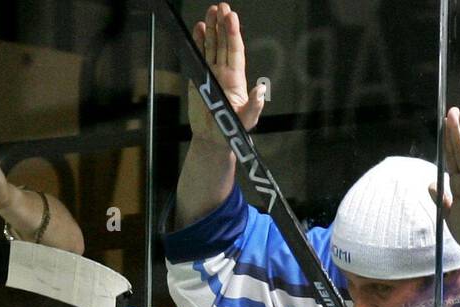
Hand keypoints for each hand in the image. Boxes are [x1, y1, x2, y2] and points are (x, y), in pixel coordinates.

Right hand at [187, 3, 266, 140]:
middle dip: (222, 25)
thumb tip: (261, 89)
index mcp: (235, 79)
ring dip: (211, 29)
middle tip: (221, 6)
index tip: (231, 17)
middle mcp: (224, 72)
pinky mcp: (198, 79)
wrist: (211, 140)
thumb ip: (253, 106)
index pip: (235, 51)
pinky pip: (198, 56)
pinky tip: (198, 29)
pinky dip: (198, 42)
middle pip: (224, 43)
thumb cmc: (231, 131)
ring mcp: (211, 74)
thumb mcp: (246, 121)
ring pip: (212, 46)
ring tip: (210, 12)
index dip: (233, 34)